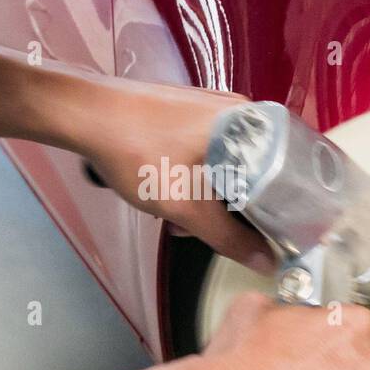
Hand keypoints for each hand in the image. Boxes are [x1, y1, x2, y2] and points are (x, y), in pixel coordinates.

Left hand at [84, 83, 275, 271]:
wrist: (83, 115)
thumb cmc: (139, 152)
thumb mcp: (187, 206)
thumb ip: (229, 238)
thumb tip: (265, 261)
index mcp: (254, 125)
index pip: (285, 177)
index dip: (276, 211)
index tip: (262, 234)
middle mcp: (240, 110)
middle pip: (253, 173)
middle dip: (227, 208)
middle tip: (197, 225)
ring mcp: (212, 107)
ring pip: (226, 164)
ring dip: (205, 194)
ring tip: (173, 211)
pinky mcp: (187, 109)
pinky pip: (206, 150)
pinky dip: (193, 174)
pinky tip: (167, 186)